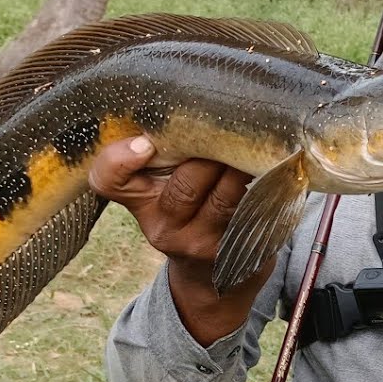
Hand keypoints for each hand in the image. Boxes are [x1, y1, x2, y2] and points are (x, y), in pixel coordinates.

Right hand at [88, 137, 268, 342]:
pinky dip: (266, 189)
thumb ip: (168, 155)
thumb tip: (196, 101)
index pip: (109, 181)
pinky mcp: (236, 253)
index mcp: (141, 202)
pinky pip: (254, 213)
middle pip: (186, 183)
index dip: (119, 160)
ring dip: (244, 168)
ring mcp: (201, 244)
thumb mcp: (164, 191)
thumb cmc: (189, 213)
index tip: (144, 143)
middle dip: (213, 151)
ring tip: (258, 145)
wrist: (210, 280)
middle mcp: (165, 228)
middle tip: (233, 127)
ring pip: (225, 197)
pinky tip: (273, 174)